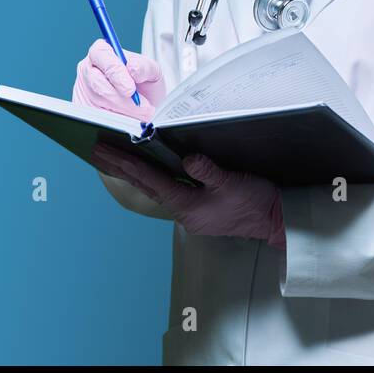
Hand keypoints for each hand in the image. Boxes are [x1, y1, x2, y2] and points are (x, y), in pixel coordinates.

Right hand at [72, 40, 166, 122]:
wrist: (145, 103)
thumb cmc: (144, 83)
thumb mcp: (152, 70)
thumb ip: (144, 66)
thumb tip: (132, 68)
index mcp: (102, 52)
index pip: (101, 55)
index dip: (115, 72)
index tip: (130, 88)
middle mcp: (88, 69)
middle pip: (97, 83)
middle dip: (122, 98)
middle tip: (142, 106)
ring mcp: (83, 90)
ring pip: (97, 103)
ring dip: (123, 111)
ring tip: (141, 112)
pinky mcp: (84, 109)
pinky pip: (96, 118)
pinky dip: (116, 121)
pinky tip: (129, 118)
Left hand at [91, 145, 285, 249]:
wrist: (276, 221)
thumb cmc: (257, 204)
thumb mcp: (232, 183)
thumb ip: (208, 171)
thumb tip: (188, 159)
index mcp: (188, 207)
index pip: (150, 180)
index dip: (126, 163)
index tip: (106, 151)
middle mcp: (185, 212)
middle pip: (146, 185)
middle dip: (120, 168)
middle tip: (97, 152)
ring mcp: (192, 212)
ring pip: (155, 188)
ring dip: (134, 173)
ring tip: (113, 158)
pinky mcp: (200, 209)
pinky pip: (169, 191)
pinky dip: (153, 178)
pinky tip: (147, 171)